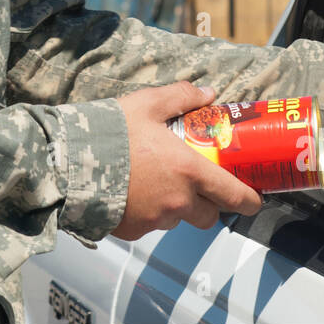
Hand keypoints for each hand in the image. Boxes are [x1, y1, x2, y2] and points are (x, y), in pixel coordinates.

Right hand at [112, 82, 262, 239]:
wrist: (70, 161)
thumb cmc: (111, 131)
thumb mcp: (148, 104)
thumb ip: (182, 97)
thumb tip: (206, 93)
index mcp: (189, 171)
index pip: (234, 196)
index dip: (249, 200)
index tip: (253, 198)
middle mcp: (177, 201)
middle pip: (208, 215)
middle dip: (209, 204)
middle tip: (198, 186)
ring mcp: (155, 219)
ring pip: (178, 219)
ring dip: (176, 207)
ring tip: (156, 183)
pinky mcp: (132, 230)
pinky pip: (150, 225)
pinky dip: (147, 213)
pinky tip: (133, 193)